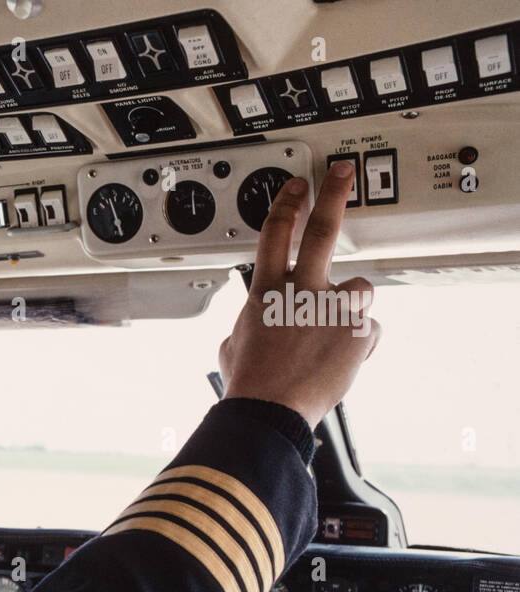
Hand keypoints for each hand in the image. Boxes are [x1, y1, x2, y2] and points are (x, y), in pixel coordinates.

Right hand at [219, 160, 381, 428]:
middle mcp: (300, 292)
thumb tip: (251, 326)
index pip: (275, 234)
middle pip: (321, 231)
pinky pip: (368, 329)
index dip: (287, 204)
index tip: (298, 187)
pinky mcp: (357, 330)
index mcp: (265, 292)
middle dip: (332, 196)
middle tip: (342, 173)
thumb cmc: (249, 382)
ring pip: (359, 287)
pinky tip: (340, 361)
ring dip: (352, 305)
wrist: (270, 409)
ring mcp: (332, 308)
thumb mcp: (233, 345)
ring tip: (335, 333)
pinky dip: (358, 344)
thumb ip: (249, 323)